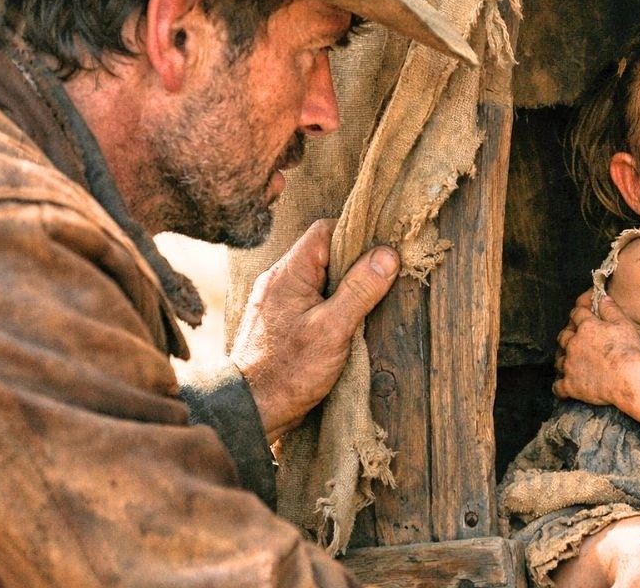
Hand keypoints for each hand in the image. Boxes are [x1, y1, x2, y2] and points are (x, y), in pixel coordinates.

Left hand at [230, 219, 398, 442]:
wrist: (251, 409)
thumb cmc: (290, 371)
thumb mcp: (333, 329)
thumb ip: (359, 290)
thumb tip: (388, 254)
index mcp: (288, 273)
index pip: (324, 231)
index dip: (356, 234)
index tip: (383, 251)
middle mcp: (278, 279)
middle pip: (323, 252)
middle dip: (355, 262)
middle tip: (384, 277)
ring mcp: (276, 299)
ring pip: (319, 276)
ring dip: (344, 285)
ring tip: (368, 300)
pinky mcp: (279, 319)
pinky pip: (311, 296)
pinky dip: (331, 301)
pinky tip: (347, 319)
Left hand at [553, 292, 639, 404]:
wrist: (627, 378)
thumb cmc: (628, 350)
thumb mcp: (623, 324)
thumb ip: (611, 309)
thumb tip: (603, 298)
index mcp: (587, 327)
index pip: (577, 314)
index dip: (578, 313)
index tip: (581, 314)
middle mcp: (574, 344)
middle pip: (563, 336)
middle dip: (567, 336)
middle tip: (573, 338)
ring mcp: (570, 365)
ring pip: (559, 360)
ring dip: (563, 359)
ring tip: (569, 361)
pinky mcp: (571, 385)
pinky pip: (558, 387)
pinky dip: (560, 387)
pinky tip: (563, 388)